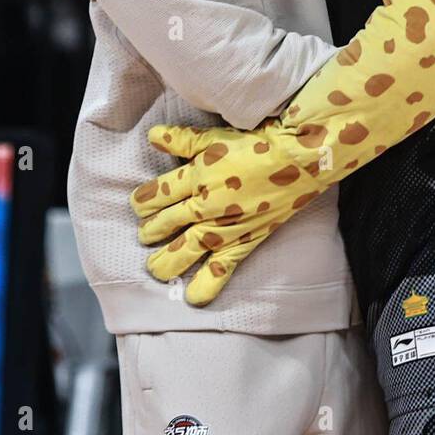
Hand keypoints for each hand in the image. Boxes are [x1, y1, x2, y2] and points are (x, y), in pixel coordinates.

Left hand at [131, 120, 324, 301]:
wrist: (296, 159)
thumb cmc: (256, 143)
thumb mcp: (214, 136)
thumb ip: (181, 140)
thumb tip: (152, 136)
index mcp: (196, 176)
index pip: (157, 194)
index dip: (142, 201)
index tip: (138, 205)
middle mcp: (204, 205)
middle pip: (166, 223)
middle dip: (150, 231)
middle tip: (145, 235)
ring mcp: (223, 227)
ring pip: (185, 249)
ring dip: (166, 261)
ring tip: (155, 269)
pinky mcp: (243, 241)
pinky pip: (221, 268)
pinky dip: (206, 284)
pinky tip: (192, 298)